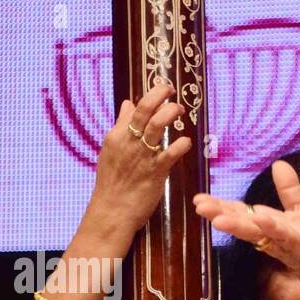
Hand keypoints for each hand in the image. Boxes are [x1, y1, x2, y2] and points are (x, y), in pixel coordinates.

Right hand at [83, 83, 192, 239]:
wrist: (112, 210)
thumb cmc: (113, 182)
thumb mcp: (111, 150)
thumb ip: (121, 126)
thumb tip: (127, 103)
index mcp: (117, 136)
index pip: (135, 109)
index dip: (151, 96)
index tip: (163, 89)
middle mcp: (129, 142)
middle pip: (145, 111)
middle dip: (160, 96)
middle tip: (172, 91)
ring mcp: (142, 156)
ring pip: (157, 126)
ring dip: (170, 113)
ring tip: (179, 109)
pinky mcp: (155, 172)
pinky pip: (171, 153)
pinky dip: (181, 144)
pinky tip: (187, 142)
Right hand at [194, 160, 299, 298]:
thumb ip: (289, 191)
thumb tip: (278, 164)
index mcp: (269, 225)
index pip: (242, 213)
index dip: (221, 206)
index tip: (198, 200)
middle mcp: (273, 235)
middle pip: (244, 223)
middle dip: (221, 214)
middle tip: (199, 207)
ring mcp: (287, 242)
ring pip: (259, 232)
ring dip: (239, 225)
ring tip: (218, 219)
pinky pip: (286, 236)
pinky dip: (273, 228)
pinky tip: (261, 219)